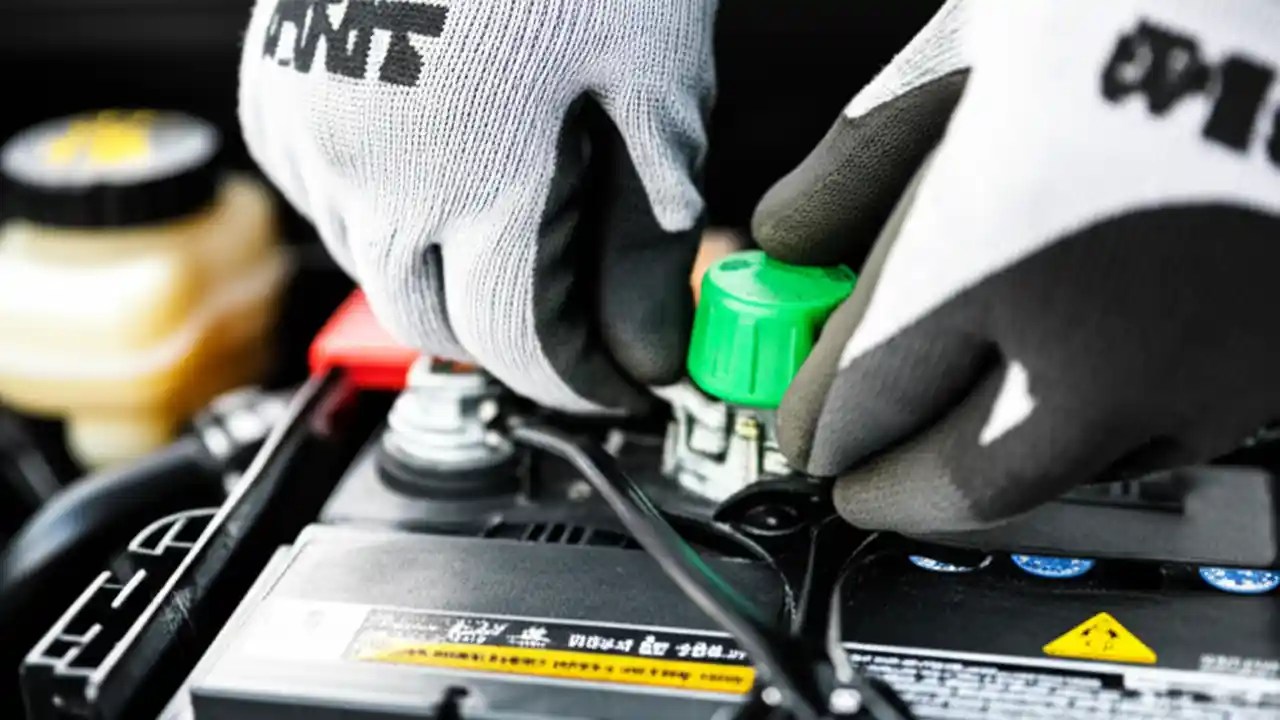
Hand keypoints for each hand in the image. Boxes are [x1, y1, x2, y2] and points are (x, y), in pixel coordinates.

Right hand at [239, 0, 716, 413]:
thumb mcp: (653, 85)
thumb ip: (648, 235)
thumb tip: (651, 345)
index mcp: (477, 182)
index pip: (522, 349)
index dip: (580, 383)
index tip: (617, 382)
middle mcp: (373, 176)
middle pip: (434, 327)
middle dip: (510, 340)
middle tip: (571, 315)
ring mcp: (312, 132)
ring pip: (372, 270)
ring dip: (442, 276)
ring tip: (508, 223)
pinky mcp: (277, 91)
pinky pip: (324, 201)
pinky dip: (381, 214)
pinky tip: (433, 167)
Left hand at [754, 0, 1279, 532]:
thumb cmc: (1123, 5)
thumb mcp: (958, 59)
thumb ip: (853, 164)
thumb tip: (788, 238)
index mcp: (992, 249)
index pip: (858, 402)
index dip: (813, 425)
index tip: (803, 427)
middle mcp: (1104, 341)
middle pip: (954, 484)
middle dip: (887, 488)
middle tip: (856, 480)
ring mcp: (1200, 372)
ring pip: (1053, 482)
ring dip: (982, 470)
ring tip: (945, 432)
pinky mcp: (1266, 374)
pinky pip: (1149, 447)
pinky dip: (1079, 437)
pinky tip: (1053, 388)